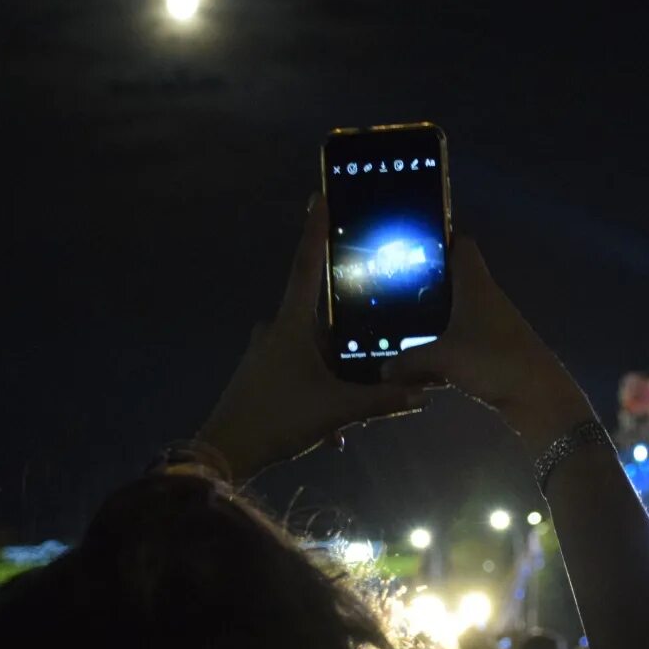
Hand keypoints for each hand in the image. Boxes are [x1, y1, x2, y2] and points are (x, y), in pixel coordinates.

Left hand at [195, 198, 425, 478]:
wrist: (225, 452)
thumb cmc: (278, 418)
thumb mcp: (337, 411)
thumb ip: (382, 401)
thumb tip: (423, 394)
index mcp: (291, 323)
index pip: (308, 265)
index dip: (315, 230)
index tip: (319, 195)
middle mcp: (275, 329)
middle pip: (318, 313)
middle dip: (347, 324)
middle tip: (375, 320)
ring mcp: (264, 352)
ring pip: (311, 349)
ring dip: (335, 371)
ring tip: (358, 400)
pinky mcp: (260, 375)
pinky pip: (299, 371)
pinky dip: (319, 391)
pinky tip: (333, 429)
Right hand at [387, 235, 592, 451]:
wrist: (537, 397)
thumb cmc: (492, 361)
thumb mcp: (443, 358)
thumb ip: (408, 361)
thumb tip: (382, 370)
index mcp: (476, 285)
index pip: (461, 245)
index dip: (440, 238)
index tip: (409, 243)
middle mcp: (485, 299)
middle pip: (454, 279)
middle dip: (425, 283)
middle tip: (390, 289)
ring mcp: (492, 325)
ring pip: (456, 312)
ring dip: (433, 318)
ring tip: (397, 323)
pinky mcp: (494, 351)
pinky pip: (462, 341)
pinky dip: (443, 345)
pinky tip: (420, 358)